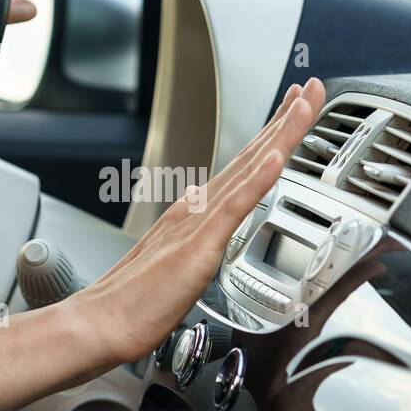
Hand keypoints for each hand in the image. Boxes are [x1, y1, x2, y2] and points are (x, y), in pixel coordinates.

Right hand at [68, 78, 325, 366]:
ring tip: (304, 104)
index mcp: (194, 213)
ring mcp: (197, 223)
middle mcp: (196, 208)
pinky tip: (275, 157)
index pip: (243, 167)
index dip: (272, 135)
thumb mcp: (176, 267)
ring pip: (248, 169)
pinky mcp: (198, 247)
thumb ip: (193, 243)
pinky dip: (257, 179)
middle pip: (251, 156)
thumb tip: (204, 230)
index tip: (294, 110)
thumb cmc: (133, 304)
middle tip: (311, 87)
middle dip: (286, 120)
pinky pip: (234, 208)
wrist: (100, 323)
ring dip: (280, 134)